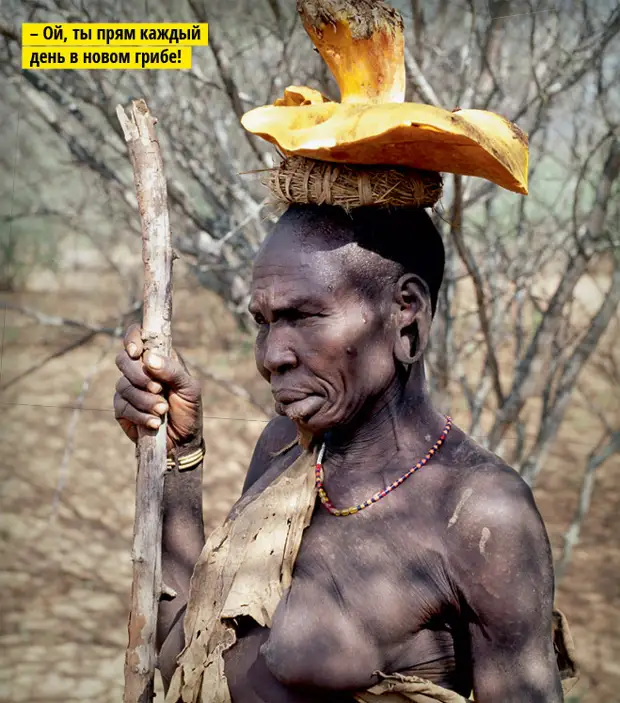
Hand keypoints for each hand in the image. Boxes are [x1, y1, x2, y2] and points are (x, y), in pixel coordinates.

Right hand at [114, 324, 202, 453]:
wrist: (183, 441)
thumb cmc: (189, 410)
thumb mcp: (189, 389)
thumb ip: (172, 371)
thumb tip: (148, 359)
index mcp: (158, 359)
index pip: (138, 336)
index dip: (132, 339)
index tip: (136, 352)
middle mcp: (140, 371)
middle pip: (123, 360)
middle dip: (139, 376)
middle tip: (158, 389)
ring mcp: (129, 389)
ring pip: (123, 385)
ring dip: (145, 400)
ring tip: (162, 411)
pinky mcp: (123, 409)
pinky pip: (122, 406)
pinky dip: (140, 415)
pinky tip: (154, 423)